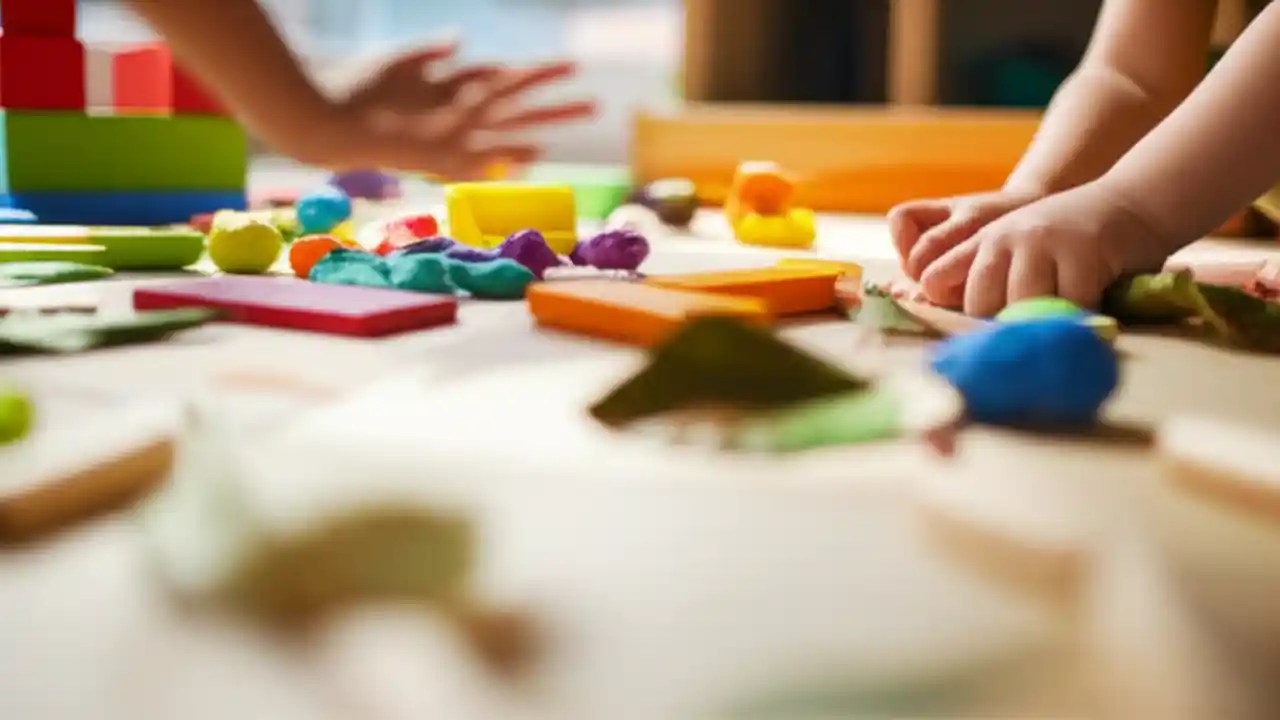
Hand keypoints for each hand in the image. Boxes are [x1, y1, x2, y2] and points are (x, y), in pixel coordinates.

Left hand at [285, 43, 595, 178]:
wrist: (322, 121)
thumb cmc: (355, 88)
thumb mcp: (400, 64)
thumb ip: (431, 52)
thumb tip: (461, 40)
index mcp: (453, 89)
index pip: (504, 79)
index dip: (535, 75)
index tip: (568, 68)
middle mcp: (460, 113)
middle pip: (520, 104)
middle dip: (558, 102)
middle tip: (597, 102)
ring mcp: (454, 132)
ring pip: (513, 122)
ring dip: (550, 118)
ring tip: (586, 111)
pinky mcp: (439, 153)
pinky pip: (481, 153)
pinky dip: (508, 154)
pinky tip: (537, 151)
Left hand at [916, 182, 1173, 315]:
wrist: (1130, 204)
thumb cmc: (1070, 242)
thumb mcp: (1020, 250)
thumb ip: (992, 282)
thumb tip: (966, 335)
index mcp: (983, 242)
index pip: (936, 279)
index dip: (956, 311)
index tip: (983, 329)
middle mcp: (1003, 239)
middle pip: (980, 304)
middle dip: (1004, 327)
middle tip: (1030, 334)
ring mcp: (1041, 242)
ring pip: (1023, 306)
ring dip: (1043, 326)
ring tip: (1058, 327)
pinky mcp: (1081, 251)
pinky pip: (1071, 304)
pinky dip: (1079, 320)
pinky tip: (1088, 317)